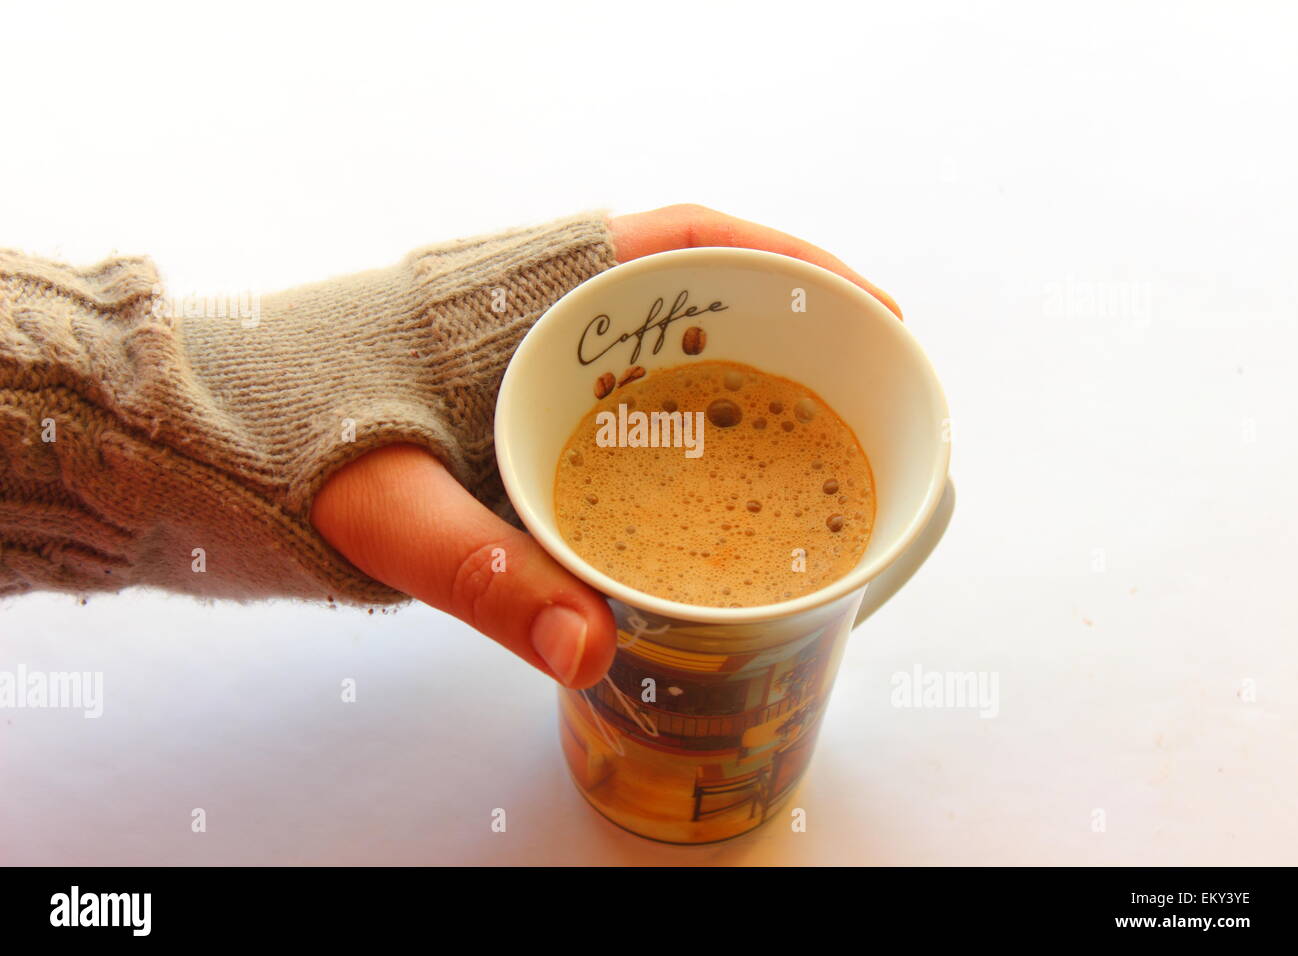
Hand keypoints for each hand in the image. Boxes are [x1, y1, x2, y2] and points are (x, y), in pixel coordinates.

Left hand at [309, 204, 898, 688]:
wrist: (195, 445)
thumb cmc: (279, 449)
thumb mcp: (383, 514)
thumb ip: (482, 576)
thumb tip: (594, 650)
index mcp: (521, 299)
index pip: (676, 242)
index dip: (784, 260)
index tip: (865, 304)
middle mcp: (540, 319)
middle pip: (695, 297)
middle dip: (790, 327)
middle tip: (867, 386)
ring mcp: (533, 365)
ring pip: (669, 353)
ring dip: (748, 382)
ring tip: (821, 438)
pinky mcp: (518, 414)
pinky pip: (630, 405)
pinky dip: (689, 434)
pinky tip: (717, 489)